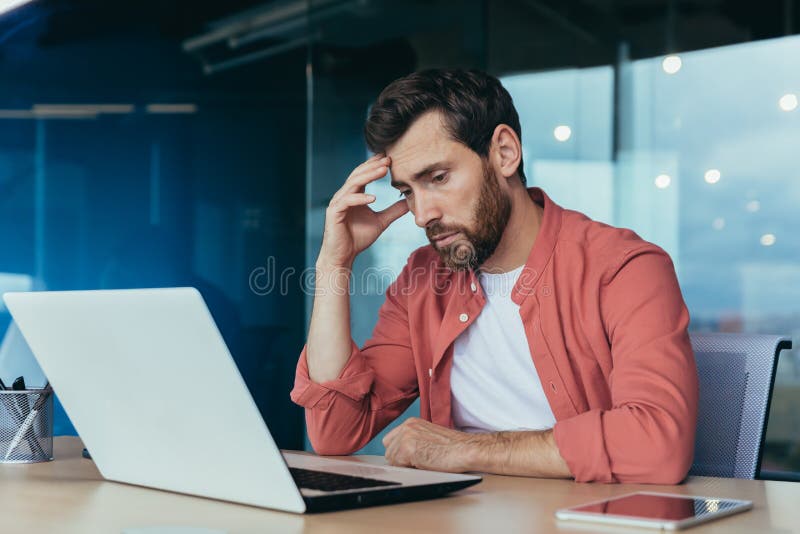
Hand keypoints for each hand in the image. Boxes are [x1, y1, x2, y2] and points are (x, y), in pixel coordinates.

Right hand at [318, 154, 408, 268]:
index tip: (391, 157)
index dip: (375, 164)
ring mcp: (338, 202)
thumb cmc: (358, 238)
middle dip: (373, 165)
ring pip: (353, 183)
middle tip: (389, 159)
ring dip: (369, 175)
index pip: (364, 174)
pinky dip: (360, 198)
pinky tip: (373, 197)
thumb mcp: (381, 222)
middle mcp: (344, 194)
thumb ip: (393, 211)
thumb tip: (408, 202)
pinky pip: (347, 201)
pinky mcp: (334, 212)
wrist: (343, 256)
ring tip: (383, 170)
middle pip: (358, 174)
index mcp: (353, 194)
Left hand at [382, 417, 480, 472]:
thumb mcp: (429, 438)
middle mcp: (406, 426)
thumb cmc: (454, 448)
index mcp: (411, 422)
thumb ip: (414, 441)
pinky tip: (424, 465)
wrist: (466, 450)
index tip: (410, 459)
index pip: (391, 441)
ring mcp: (406, 436)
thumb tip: (400, 455)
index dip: (399, 453)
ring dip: (405, 465)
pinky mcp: (407, 449)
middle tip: (419, 462)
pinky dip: (409, 469)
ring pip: (392, 459)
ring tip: (424, 463)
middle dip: (400, 460)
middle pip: (389, 450)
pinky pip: (397, 465)